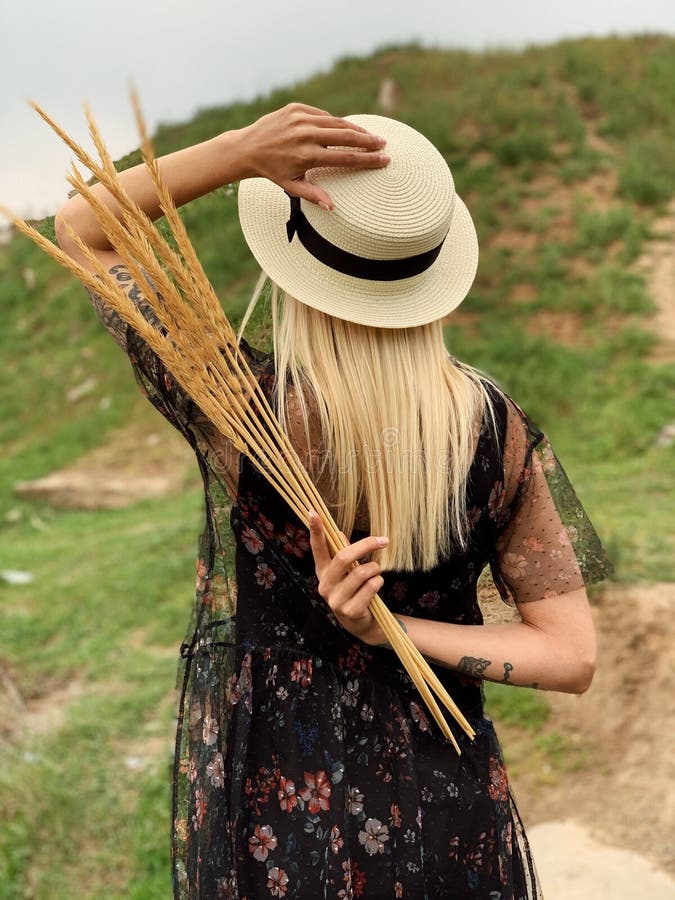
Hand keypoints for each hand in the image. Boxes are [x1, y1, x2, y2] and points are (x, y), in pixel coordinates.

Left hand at [240, 102, 389, 208]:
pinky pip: (322, 115)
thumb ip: (313, 195)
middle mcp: (306, 135)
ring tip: (370, 135)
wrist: (247, 148)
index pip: (346, 157)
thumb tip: (333, 207)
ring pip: (337, 122)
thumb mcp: (291, 187)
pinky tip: (345, 128)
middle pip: (347, 137)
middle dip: (368, 140)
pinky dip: (334, 122)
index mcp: (308, 156)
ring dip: (356, 129)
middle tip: (384, 144)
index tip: (384, 159)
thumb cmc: (272, 171)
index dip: (367, 159)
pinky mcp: (296, 108)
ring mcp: (301, 119)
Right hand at [308, 510, 388, 644]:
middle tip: (383, 540)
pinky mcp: (349, 611)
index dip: (315, 530)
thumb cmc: (354, 590)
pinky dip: (378, 582)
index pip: (317, 548)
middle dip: (365, 546)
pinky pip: (370, 587)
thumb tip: (338, 533)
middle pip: (343, 557)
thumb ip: (342, 554)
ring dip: (375, 569)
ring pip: (361, 572)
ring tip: (376, 572)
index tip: (312, 512)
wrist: (360, 623)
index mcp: (322, 572)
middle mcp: (324, 585)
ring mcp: (335, 600)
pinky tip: (376, 585)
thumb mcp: (347, 572)